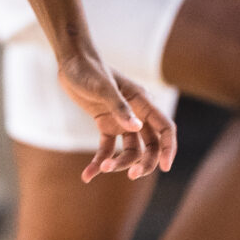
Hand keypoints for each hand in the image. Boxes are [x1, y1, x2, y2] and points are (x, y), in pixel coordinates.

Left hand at [57, 48, 175, 183]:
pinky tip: (87, 175)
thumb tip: (136, 127)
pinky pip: (107, 149)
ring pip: (130, 150)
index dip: (168, 148)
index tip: (165, 167)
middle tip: (133, 176)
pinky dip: (98, 162)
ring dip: (119, 163)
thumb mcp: (103, 88)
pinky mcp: (106, 125)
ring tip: (101, 168)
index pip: (165, 128)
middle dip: (145, 162)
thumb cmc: (89, 70)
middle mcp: (137, 114)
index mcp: (143, 103)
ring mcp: (121, 121)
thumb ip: (119, 107)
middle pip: (150, 145)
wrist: (71, 62)